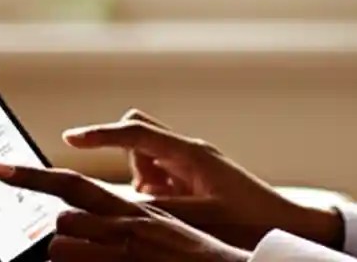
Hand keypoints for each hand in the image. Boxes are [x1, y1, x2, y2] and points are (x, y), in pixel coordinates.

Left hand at [0, 164, 249, 261]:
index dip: (31, 177)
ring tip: (95, 261)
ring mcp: (125, 252)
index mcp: (133, 209)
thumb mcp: (164, 228)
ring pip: (64, 248)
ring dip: (70, 257)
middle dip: (58, 233)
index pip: (73, 184)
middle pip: (63, 218)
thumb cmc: (199, 256)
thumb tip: (96, 217)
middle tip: (62, 241)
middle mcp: (125, 226)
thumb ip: (131, 219)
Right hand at [60, 110, 342, 249]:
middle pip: (137, 133)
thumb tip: (118, 208)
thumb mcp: (200, 218)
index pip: (135, 133)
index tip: (69, 139)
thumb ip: (157, 210)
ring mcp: (189, 164)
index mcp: (190, 153)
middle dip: (121, 155)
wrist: (287, 225)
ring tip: (169, 211)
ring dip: (141, 182)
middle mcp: (188, 152)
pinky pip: (158, 178)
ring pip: (145, 159)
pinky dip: (154, 193)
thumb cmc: (250, 221)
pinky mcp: (192, 179)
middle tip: (138, 190)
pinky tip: (174, 216)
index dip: (100, 135)